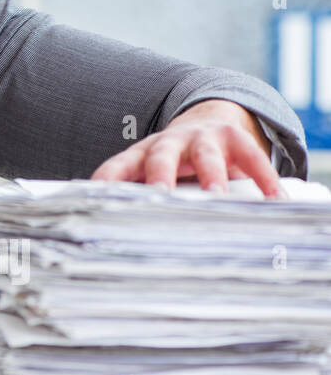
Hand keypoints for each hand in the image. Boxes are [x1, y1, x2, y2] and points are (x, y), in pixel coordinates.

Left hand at [90, 99, 281, 197]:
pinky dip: (264, 178)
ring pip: (205, 156)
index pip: (118, 167)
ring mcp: (202, 138)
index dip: (108, 180)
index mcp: (140, 156)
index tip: (99, 198)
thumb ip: (142, 201)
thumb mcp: (152, 176)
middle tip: (159, 194)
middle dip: (158, 175)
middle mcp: (168, 144)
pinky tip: (274, 199)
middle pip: (159, 157)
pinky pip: (251, 157)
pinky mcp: (235, 139)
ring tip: (217, 195)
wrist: (206, 124)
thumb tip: (125, 249)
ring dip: (211, 175)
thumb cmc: (173, 165)